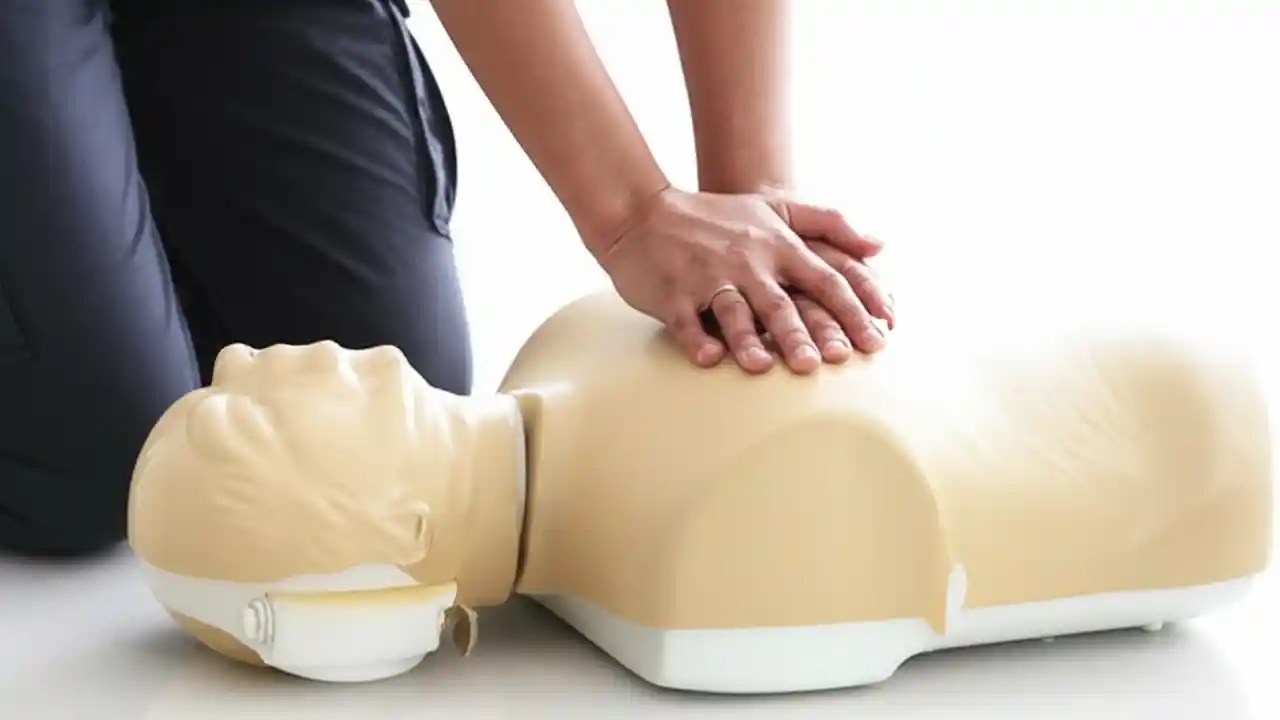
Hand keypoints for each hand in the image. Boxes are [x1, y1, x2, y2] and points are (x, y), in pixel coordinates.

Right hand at [596, 186, 894, 373]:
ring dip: (748, 339)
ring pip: (733, 311)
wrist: (644, 212)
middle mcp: (748, 262)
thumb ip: (830, 222)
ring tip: (763, 366)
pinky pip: (686, 319)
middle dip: (806, 333)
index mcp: (778, 245)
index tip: (877, 338)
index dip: (855, 308)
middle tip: (827, 362)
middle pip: (782, 302)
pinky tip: (709, 359)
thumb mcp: (776, 208)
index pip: (826, 278)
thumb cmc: (717, 217)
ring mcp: (708, 277)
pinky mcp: (673, 292)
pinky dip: (696, 338)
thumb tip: (880, 246)